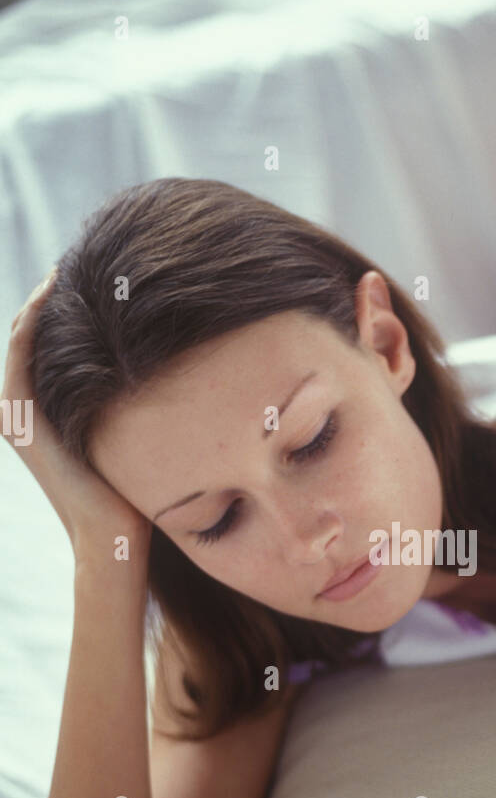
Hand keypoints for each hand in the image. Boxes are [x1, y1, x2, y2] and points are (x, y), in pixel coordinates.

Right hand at [2, 269, 150, 555]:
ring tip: (67, 266)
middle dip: (53, 298)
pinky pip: (19, 356)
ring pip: (20, 339)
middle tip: (84, 259)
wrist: (115, 539)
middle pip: (32, 336)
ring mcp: (19, 416)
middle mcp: (26, 412)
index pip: (50, 345)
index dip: (67, 309)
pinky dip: (30, 320)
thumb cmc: (137, 499)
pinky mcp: (22, 420)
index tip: (101, 276)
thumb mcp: (136, 435)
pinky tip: (52, 291)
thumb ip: (136, 401)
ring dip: (39, 300)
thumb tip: (174, 364)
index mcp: (50, 413)